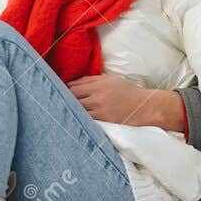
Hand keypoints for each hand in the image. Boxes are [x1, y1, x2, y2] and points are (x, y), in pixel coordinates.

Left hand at [67, 76, 185, 131]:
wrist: (144, 107)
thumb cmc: (126, 92)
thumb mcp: (110, 80)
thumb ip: (90, 81)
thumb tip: (70, 83)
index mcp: (98, 84)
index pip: (72, 87)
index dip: (64, 91)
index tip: (57, 94)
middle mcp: (98, 96)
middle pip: (72, 98)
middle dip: (64, 101)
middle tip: (55, 104)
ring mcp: (100, 109)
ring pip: (77, 110)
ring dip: (70, 111)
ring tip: (63, 113)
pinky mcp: (104, 120)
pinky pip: (86, 120)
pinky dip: (79, 120)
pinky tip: (75, 121)